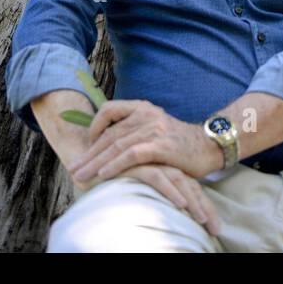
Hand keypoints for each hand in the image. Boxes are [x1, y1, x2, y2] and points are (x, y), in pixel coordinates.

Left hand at [67, 99, 221, 183]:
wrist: (209, 145)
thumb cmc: (179, 141)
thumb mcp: (156, 127)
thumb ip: (136, 129)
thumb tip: (110, 143)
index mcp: (143, 107)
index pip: (110, 109)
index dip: (95, 126)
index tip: (87, 144)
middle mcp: (146, 114)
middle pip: (109, 133)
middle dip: (89, 153)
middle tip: (73, 167)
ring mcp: (154, 129)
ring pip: (116, 145)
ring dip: (96, 162)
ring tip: (81, 176)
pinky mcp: (161, 146)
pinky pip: (131, 155)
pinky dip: (114, 165)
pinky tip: (104, 175)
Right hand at [94, 164, 221, 235]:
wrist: (93, 159)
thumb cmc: (117, 176)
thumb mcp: (143, 185)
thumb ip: (158, 191)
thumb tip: (176, 216)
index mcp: (166, 167)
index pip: (190, 186)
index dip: (203, 205)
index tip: (215, 226)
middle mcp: (161, 162)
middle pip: (190, 185)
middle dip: (204, 207)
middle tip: (216, 229)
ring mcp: (151, 160)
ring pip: (179, 182)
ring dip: (194, 203)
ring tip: (205, 223)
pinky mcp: (138, 162)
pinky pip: (158, 178)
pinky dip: (171, 192)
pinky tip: (181, 205)